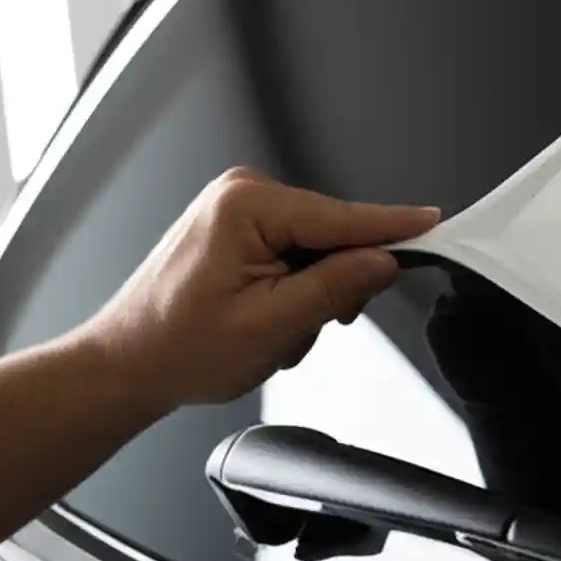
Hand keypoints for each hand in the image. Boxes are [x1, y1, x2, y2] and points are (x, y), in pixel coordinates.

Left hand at [76, 167, 438, 409]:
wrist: (126, 365)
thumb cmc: (176, 347)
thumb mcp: (269, 326)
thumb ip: (333, 288)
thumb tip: (381, 261)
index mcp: (246, 206)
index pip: (342, 216)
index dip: (393, 227)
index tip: (434, 223)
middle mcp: (242, 195)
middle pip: (333, 233)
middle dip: (332, 284)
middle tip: (299, 327)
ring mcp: (240, 209)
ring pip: (318, 249)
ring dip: (310, 294)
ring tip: (270, 329)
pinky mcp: (241, 227)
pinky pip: (297, 253)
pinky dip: (295, 289)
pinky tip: (267, 316)